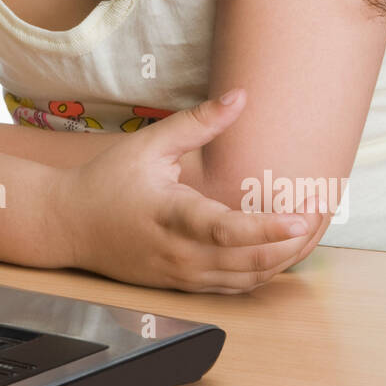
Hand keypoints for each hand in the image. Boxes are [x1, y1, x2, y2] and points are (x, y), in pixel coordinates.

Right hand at [56, 89, 327, 292]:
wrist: (66, 226)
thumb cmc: (105, 183)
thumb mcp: (148, 145)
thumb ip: (197, 123)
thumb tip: (240, 97)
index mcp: (170, 216)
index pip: (225, 230)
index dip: (266, 229)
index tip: (299, 218)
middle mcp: (179, 253)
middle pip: (248, 261)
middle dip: (291, 244)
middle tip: (319, 215)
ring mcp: (181, 276)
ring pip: (245, 280)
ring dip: (282, 261)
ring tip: (309, 232)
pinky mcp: (181, 286)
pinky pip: (232, 287)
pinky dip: (261, 273)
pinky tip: (279, 253)